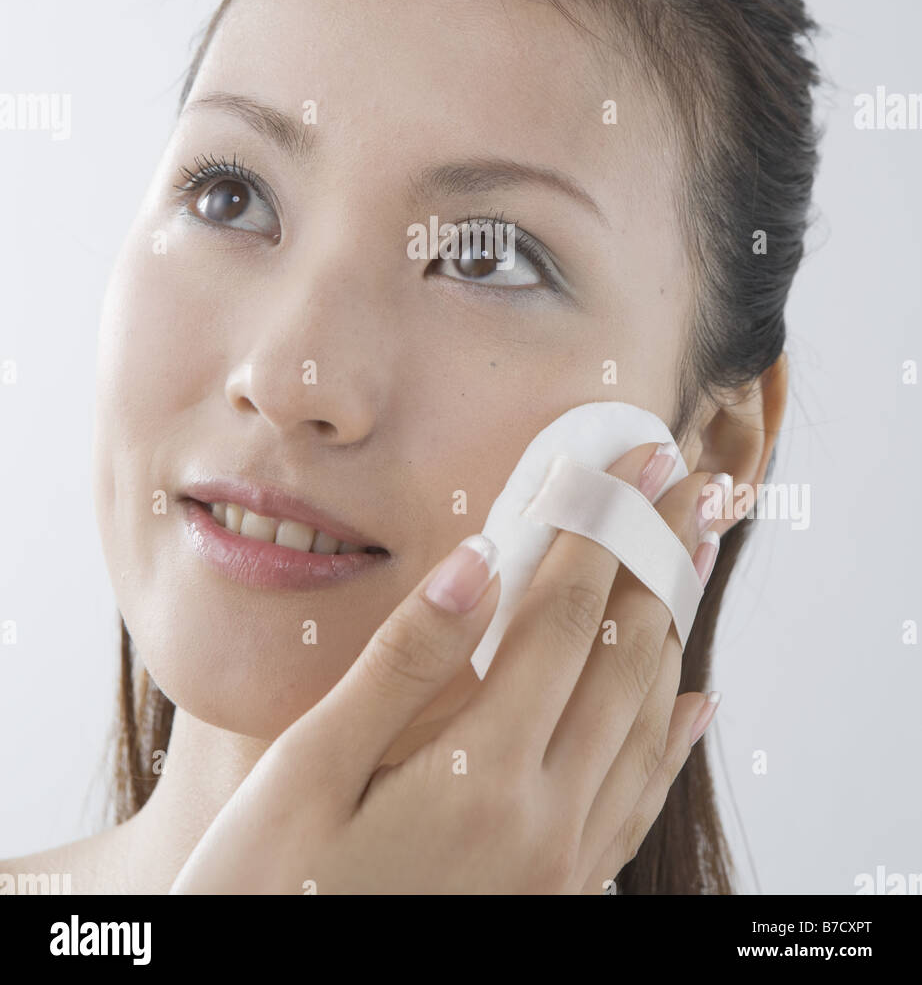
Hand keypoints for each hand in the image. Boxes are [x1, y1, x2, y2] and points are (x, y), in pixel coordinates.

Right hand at [169, 442, 720, 894]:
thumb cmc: (266, 890)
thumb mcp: (311, 771)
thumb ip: (405, 663)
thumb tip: (481, 560)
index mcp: (484, 778)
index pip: (568, 618)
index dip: (605, 527)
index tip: (638, 460)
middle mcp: (546, 824)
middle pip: (627, 660)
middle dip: (656, 558)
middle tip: (686, 485)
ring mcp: (562, 869)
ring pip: (645, 723)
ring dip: (673, 628)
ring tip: (692, 557)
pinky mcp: (558, 898)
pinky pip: (640, 802)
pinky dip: (672, 741)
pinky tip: (691, 705)